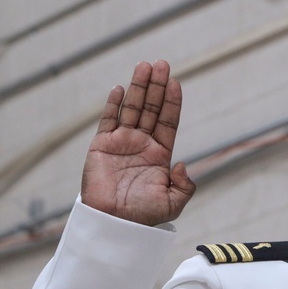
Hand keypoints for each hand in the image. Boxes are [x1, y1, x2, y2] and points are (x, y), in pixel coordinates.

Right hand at [81, 60, 195, 225]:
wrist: (115, 224)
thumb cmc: (144, 216)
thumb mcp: (174, 202)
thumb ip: (185, 185)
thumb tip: (182, 165)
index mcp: (161, 155)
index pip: (168, 122)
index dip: (172, 102)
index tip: (176, 82)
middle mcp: (142, 145)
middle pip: (151, 109)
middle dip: (156, 86)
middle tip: (162, 64)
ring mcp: (122, 143)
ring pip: (132, 109)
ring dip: (138, 87)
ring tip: (145, 66)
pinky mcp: (102, 146)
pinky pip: (109, 121)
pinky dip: (114, 104)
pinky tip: (121, 88)